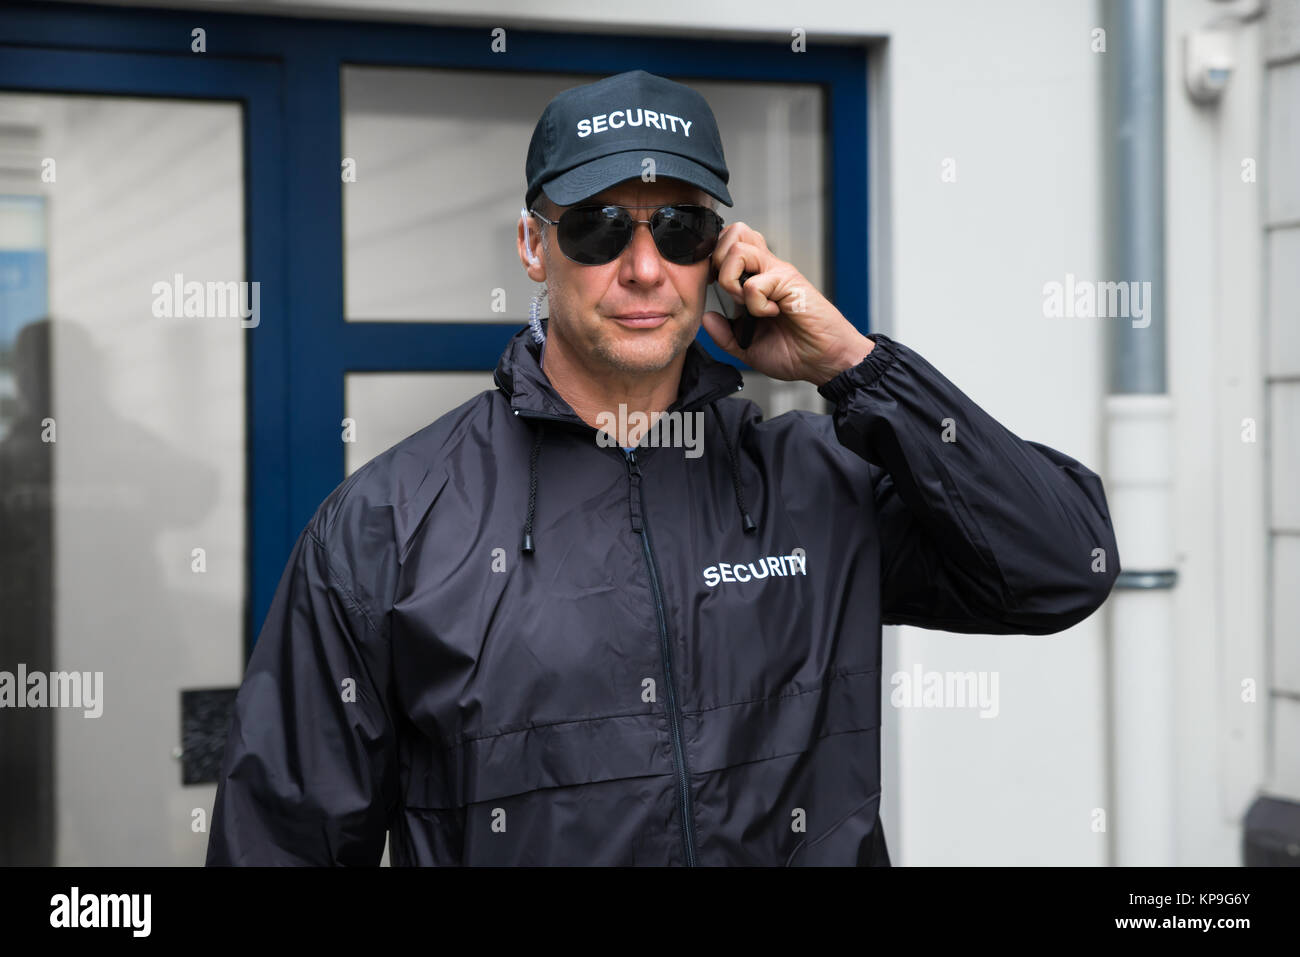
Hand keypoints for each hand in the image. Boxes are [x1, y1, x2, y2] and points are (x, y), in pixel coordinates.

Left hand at [701, 221, 873, 385]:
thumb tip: (707, 317)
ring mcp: (777, 273)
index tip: (714, 288)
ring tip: (745, 302)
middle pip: (733, 233)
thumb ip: (725, 335)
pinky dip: (755, 305)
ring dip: (731, 280)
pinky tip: (771, 314)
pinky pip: (754, 283)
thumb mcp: (747, 349)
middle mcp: (765, 270)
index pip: (729, 246)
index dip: (713, 261)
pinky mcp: (788, 281)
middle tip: (727, 290)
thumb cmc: (794, 352)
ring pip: (738, 249)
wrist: (823, 361)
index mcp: (755, 280)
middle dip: (717, 261)